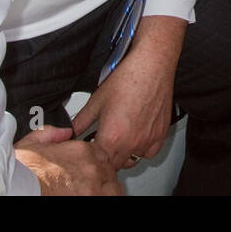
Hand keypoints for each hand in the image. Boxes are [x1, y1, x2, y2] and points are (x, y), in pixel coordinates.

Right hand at [15, 125, 122, 194]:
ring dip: (106, 190)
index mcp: (81, 151)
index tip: (89, 172)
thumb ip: (51, 133)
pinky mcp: (91, 199)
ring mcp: (93, 187)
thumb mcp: (32, 143)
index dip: (96, 165)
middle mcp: (91, 168)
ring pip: (113, 188)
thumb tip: (64, 132)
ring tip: (92, 192)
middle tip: (88, 185)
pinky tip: (94, 197)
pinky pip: (109, 198)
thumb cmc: (21, 171)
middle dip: (102, 179)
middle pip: (108, 173)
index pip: (101, 156)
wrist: (15, 188)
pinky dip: (104, 197)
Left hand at [72, 17, 182, 169]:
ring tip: (119, 140)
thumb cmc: (128, 78)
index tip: (88, 149)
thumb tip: (70, 132)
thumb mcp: (96, 101)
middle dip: (104, 159)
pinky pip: (149, 154)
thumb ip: (80, 121)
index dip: (89, 157)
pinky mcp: (160, 134)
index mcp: (111, 137)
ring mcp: (147, 140)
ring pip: (131, 161)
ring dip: (123, 156)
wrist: (152, 65)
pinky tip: (136, 137)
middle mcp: (131, 142)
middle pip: (113, 166)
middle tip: (102, 143)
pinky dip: (142, 150)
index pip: (95, 162)